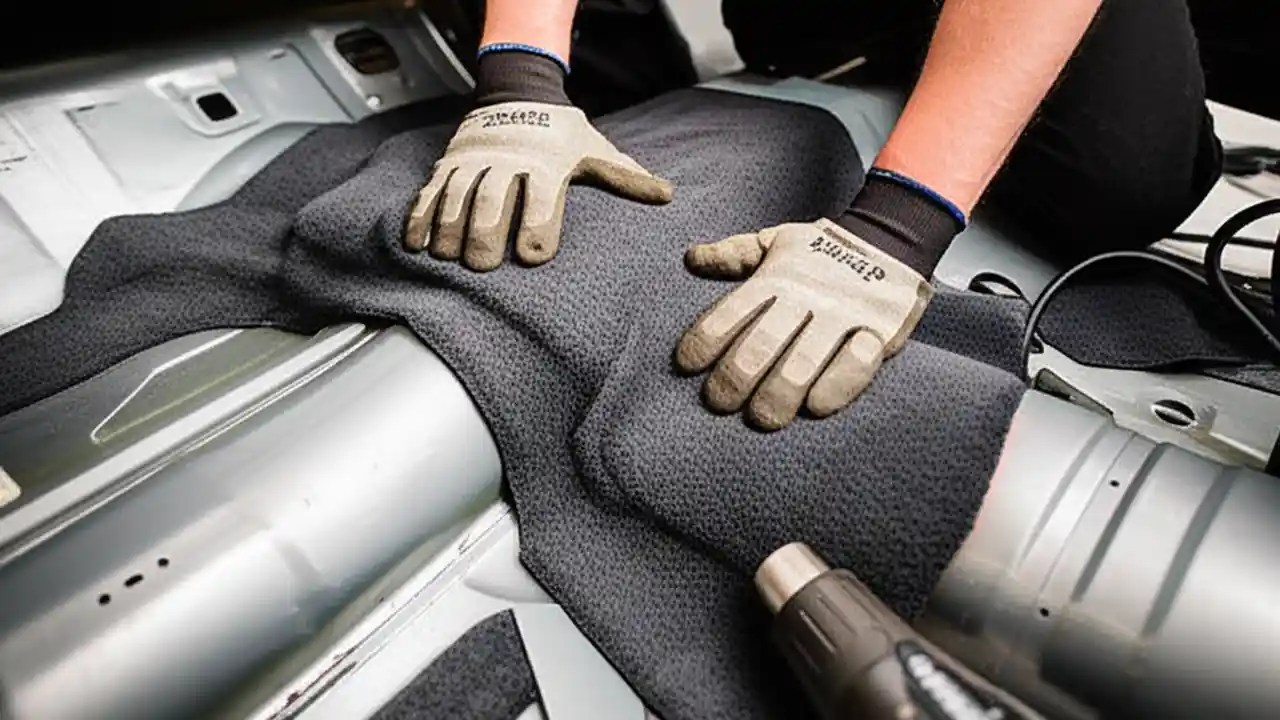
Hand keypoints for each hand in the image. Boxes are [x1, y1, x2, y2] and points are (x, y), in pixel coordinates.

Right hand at [404, 101, 672, 270]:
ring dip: (449, 229)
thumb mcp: (594, 151)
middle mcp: (507, 162)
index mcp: (546, 164)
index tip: (533, 257)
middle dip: (485, 234)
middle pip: (491, 200)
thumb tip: (667, 194)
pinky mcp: (449, 164)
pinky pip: (430, 192)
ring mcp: (474, 162)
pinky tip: (417, 245)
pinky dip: (421, 217)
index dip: (537, 226)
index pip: (542, 196)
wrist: (518, 93)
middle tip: (482, 266)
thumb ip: (625, 176)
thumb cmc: (562, 135)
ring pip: (456, 196)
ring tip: (448, 259)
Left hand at [675, 219, 933, 430]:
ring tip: (762, 418)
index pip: (735, 310)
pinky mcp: (881, 331)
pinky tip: (816, 406)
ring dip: (781, 391)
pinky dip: (838, 384)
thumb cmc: (822, 251)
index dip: (708, 338)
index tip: (686, 365)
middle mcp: (808, 297)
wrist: (892, 237)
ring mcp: (845, 315)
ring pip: (806, 358)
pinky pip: (858, 362)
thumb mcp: (777, 242)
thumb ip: (736, 254)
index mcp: (777, 278)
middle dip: (737, 375)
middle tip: (719, 402)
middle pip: (765, 341)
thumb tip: (692, 258)